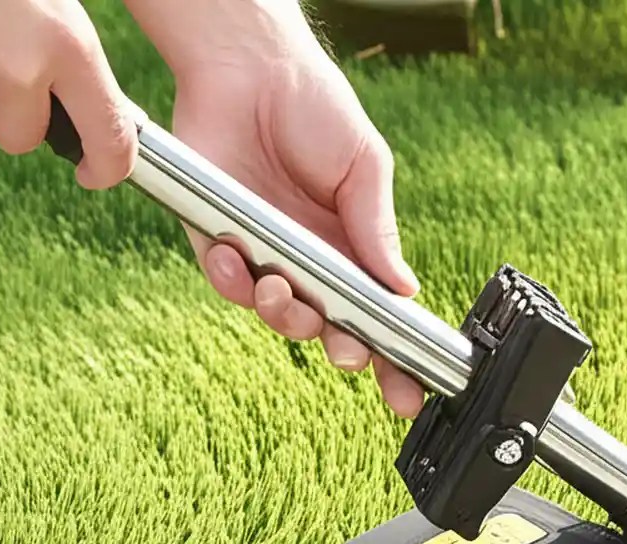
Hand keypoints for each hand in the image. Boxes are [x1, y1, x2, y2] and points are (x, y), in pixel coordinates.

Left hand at [124, 0, 425, 417]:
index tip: (409, 393)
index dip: (395, 359)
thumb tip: (404, 290)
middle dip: (341, 351)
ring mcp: (266, 255)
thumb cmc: (316, 108)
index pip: (380, 315)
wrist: (251, 68)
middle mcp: (312, 260)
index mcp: (354, 247)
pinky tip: (240, 267)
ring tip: (286, 295)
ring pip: (278, 316)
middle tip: (346, 348)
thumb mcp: (365, 167)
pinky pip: (227, 283)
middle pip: (330, 330)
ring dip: (285, 318)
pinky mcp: (217, 241)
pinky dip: (233, 284)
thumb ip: (378, 230)